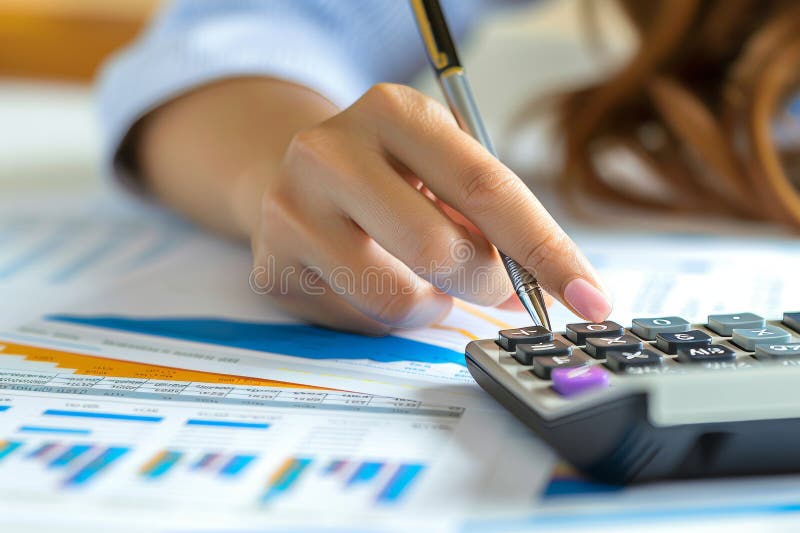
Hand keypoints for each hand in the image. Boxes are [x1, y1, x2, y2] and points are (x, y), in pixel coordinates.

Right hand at [247, 83, 610, 333]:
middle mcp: (330, 151)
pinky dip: (387, 314)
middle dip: (486, 285)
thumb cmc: (387, 173)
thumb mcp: (439, 166)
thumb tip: (540, 288)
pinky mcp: (272, 266)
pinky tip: (372, 279)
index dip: (546, 249)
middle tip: (495, 286)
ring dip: (433, 305)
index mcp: (391, 111)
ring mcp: (291, 210)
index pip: (486, 188)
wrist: (288, 169)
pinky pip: (359, 321)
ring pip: (399, 299)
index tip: (589, 295)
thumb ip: (489, 218)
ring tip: (420, 276)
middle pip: (441, 251)